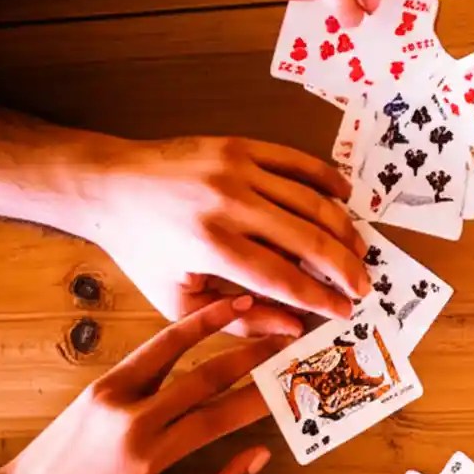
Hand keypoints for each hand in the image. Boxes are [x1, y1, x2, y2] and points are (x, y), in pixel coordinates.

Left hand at [0, 297, 280, 473]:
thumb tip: (261, 454)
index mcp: (147, 454)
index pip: (218, 419)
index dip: (259, 400)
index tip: (290, 385)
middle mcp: (131, 417)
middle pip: (204, 378)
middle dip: (250, 358)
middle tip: (286, 343)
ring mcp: (113, 393)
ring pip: (173, 348)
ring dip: (214, 323)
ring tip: (248, 304)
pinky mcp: (102, 381)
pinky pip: (150, 350)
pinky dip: (182, 330)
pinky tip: (207, 316)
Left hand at [91, 136, 369, 336]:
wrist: (110, 184)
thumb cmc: (143, 247)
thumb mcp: (178, 299)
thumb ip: (237, 318)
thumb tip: (293, 328)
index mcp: (210, 245)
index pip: (283, 277)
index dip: (320, 298)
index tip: (344, 312)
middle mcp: (228, 203)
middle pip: (307, 238)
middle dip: (343, 267)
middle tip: (363, 287)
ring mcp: (237, 168)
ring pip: (311, 200)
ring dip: (343, 228)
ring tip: (359, 251)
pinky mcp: (241, 145)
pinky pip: (297, 161)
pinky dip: (327, 179)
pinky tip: (346, 198)